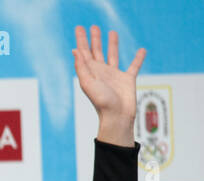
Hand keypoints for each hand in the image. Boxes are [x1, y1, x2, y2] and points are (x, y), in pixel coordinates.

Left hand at [74, 25, 143, 147]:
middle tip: (93, 26)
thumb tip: (75, 51)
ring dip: (112, 44)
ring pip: (113, 55)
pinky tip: (141, 50)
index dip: (81, 40)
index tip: (79, 28)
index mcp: (91, 72)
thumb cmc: (101, 103)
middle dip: (94, 39)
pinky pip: (134, 66)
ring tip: (112, 32)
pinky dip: (138, 58)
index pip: (84, 52)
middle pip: (97, 51)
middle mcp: (101, 72)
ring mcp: (114, 75)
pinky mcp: (127, 80)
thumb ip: (82, 68)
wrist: (116, 117)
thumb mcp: (88, 84)